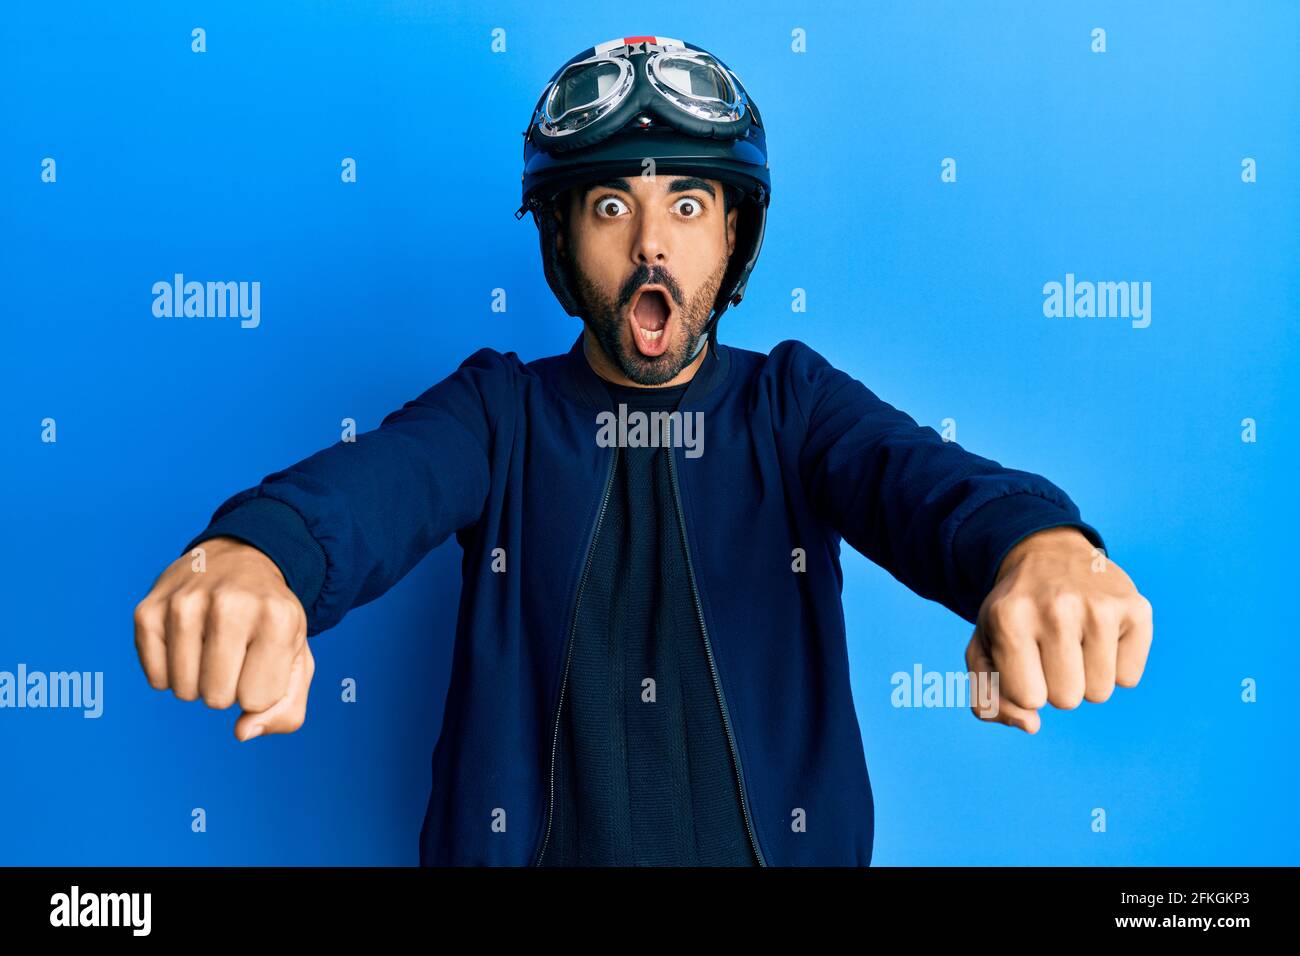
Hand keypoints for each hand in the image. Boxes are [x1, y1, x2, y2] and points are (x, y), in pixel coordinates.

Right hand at [134, 535, 315, 740]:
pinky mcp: (148, 609)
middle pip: (217, 698)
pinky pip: (156, 679)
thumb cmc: (269, 620)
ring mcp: (184, 603)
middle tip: (237, 650)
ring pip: (184, 691)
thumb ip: (286, 709)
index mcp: (277, 617)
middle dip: (229, 687)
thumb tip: (243, 732)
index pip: (258, 699)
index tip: (263, 656)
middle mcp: (230, 604)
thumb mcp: (296, 658)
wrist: (240, 561)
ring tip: (213, 644)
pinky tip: (187, 641)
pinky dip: (172, 673)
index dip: (260, 688)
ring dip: (200, 681)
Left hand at [964, 527, 1151, 732]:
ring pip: (1100, 693)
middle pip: (1067, 699)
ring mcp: (1099, 606)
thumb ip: (986, 701)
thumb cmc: (1014, 614)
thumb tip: (1030, 726)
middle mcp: (1056, 608)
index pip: (1028, 698)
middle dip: (1056, 683)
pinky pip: (1129, 678)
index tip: (1023, 655)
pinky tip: (1100, 633)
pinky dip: (1115, 665)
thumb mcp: (983, 649)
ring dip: (1086, 677)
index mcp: (1009, 618)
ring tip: (1074, 639)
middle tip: (1050, 646)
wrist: (1048, 555)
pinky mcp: (1137, 609)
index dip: (1025, 686)